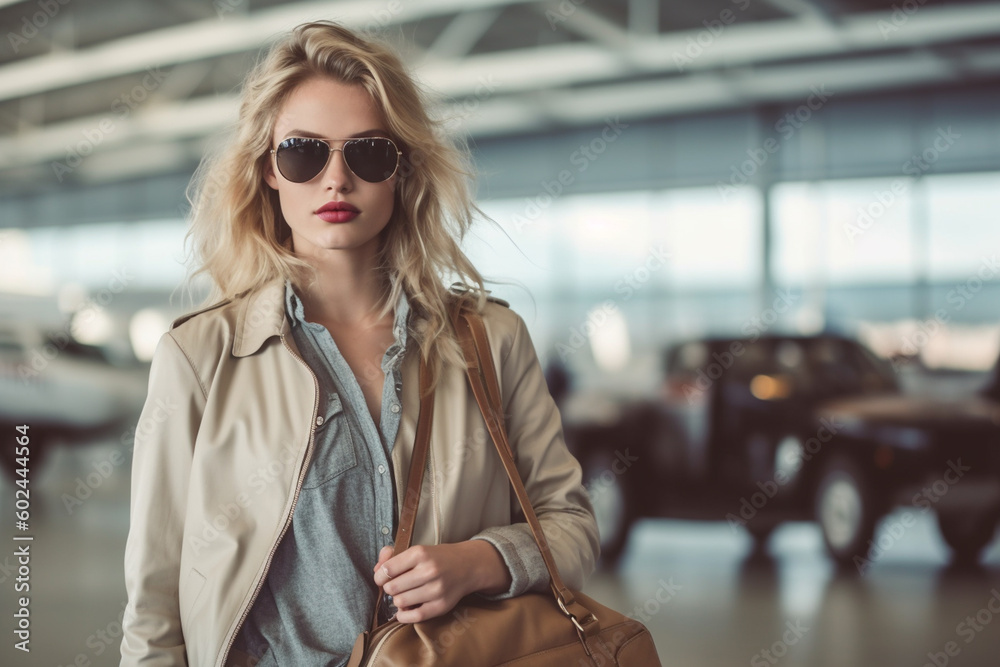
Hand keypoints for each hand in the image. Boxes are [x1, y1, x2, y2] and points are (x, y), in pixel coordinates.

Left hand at [372, 541, 511, 622]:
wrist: (468, 566)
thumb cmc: (438, 558)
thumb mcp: (418, 550)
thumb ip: (392, 557)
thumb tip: (377, 570)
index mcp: (420, 553)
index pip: (388, 569)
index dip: (380, 576)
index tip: (383, 577)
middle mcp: (429, 570)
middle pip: (391, 588)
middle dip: (389, 588)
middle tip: (397, 585)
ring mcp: (436, 589)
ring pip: (400, 602)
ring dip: (398, 600)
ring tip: (405, 593)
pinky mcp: (441, 606)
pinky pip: (413, 616)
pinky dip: (403, 614)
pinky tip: (406, 607)